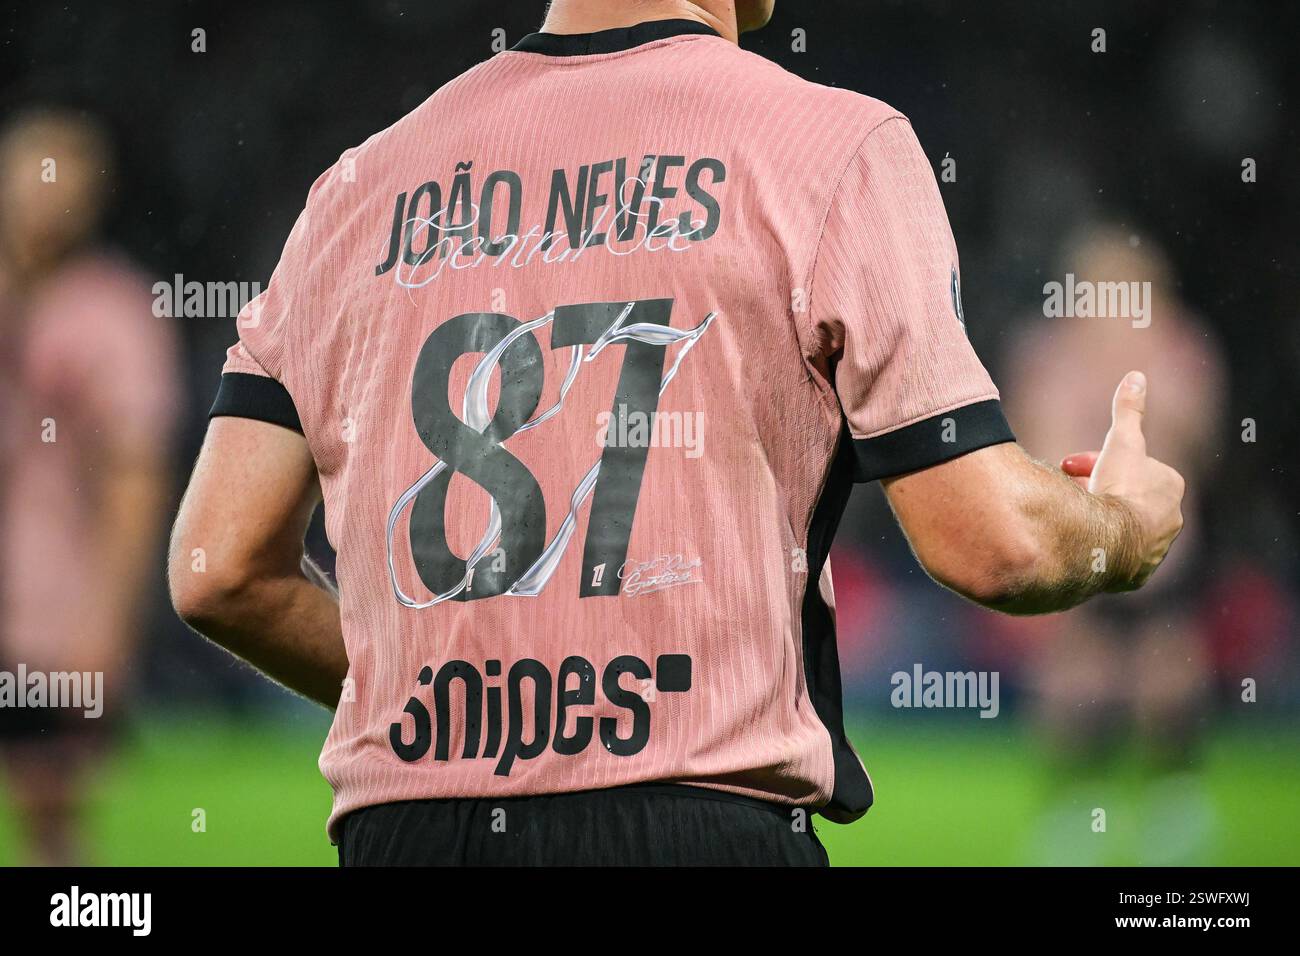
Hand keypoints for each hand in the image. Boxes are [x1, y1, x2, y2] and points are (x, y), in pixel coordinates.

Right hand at [1059, 371, 1185, 588]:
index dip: (1101, 462)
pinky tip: (1077, 542)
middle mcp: (1170, 521)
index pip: (1134, 468)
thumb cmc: (1117, 490)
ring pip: (1120, 527)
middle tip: (1067, 488)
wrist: (1106, 542)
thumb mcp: (1120, 442)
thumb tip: (1136, 376)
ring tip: (1069, 515)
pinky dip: (1097, 547)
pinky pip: (1114, 557)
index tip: (1072, 465)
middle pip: (1127, 498)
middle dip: (1098, 490)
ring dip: (1097, 518)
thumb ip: (1128, 410)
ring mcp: (1153, 551)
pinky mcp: (1135, 575)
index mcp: (1170, 488)